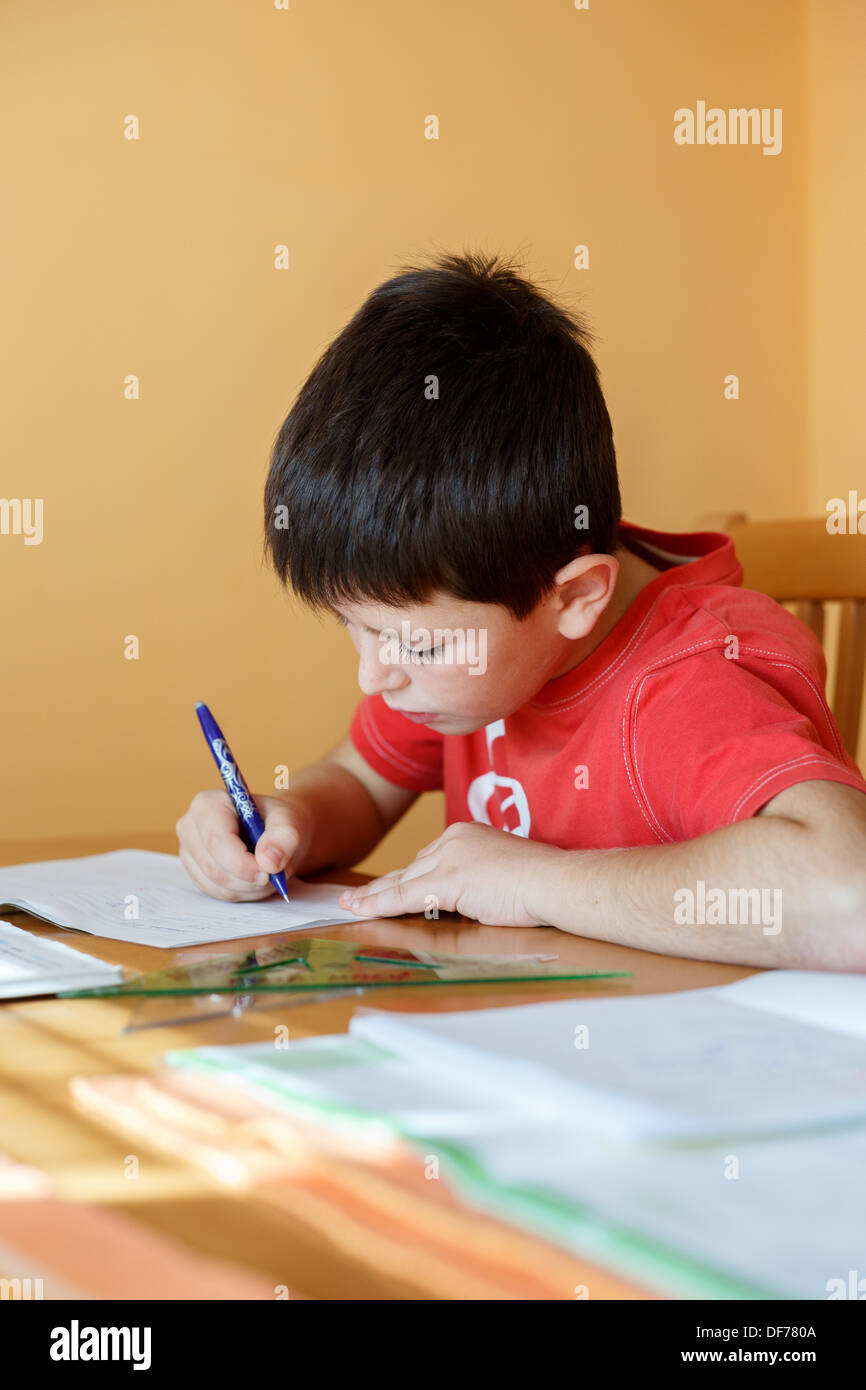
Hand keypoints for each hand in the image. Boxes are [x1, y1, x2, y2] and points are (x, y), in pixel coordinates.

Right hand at [175, 789, 313, 900]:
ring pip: (216, 885)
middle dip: (248, 880)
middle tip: (274, 876)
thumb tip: (269, 860)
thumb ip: (284, 837)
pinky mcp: (195, 872)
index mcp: (208, 804)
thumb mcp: (289, 822)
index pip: (216, 841)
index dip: (242, 863)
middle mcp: (190, 826)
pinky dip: (241, 893)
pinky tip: (255, 880)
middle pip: (214, 868)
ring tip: (268, 874)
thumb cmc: (277, 822)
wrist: (274, 833)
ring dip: (248, 888)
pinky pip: (217, 893)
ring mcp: (189, 852)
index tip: (268, 873)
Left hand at [339, 822, 557, 925]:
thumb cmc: (541, 884)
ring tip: (350, 906)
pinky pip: (404, 896)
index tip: (387, 884)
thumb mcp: (501, 874)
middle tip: (356, 897)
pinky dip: (379, 904)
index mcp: (467, 834)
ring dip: (375, 896)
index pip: (428, 858)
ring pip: (402, 881)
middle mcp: (453, 839)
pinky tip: (360, 910)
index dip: (405, 875)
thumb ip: (475, 882)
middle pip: (410, 867)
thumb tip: (459, 901)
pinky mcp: (447, 880)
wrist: (556, 881)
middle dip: (384, 885)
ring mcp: (448, 857)